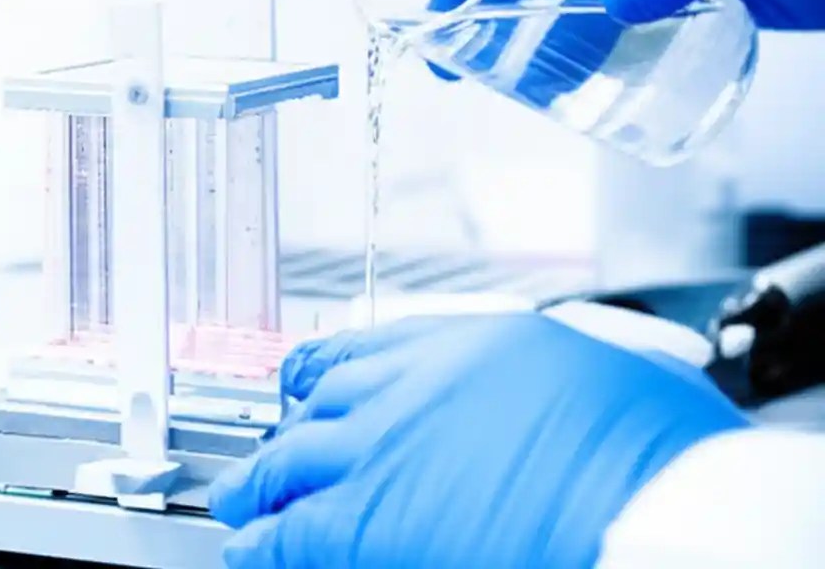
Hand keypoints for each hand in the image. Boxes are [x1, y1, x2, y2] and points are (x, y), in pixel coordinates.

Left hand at [209, 313, 749, 568]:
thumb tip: (550, 388)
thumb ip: (545, 377)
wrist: (651, 501)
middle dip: (289, 427)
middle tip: (270, 448)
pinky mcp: (363, 520)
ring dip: (258, 483)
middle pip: (321, 400)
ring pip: (290, 460)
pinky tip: (249, 547)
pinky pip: (287, 530)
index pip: (370, 348)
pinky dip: (261, 540)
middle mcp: (409, 388)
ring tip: (240, 499)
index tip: (309, 381)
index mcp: (469, 345)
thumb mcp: (609, 368)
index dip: (329, 372)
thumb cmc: (654, 448)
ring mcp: (378, 450)